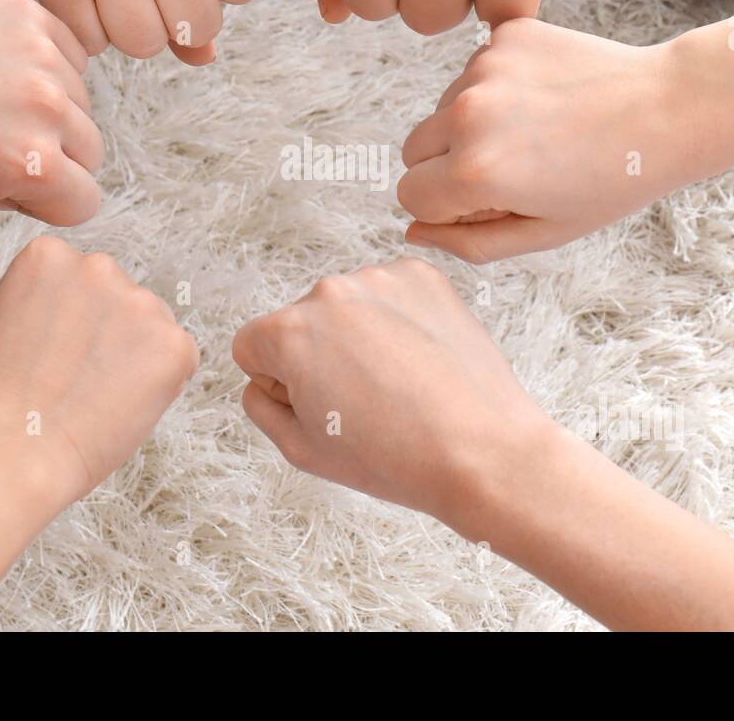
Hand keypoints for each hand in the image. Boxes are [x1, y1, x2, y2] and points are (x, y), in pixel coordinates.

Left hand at [0, 0, 104, 225]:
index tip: (25, 185)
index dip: (55, 200)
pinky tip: (1, 68)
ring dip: (53, 107)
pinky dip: (49, 65)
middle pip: (92, 150)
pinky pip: (72, 54)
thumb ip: (25, 194)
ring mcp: (42, 58)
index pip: (86, 200)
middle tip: (2, 140)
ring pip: (84, 101)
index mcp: (30, 164)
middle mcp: (46, 110)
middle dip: (57, 153)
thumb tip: (63, 185)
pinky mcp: (31, 17)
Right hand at [0, 236, 198, 509]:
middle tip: (77, 379)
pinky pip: (177, 358)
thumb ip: (33, 296)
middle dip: (107, 332)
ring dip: (135, 356)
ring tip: (96, 397)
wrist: (13, 456)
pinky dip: (160, 384)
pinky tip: (122, 406)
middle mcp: (99, 267)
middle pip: (118, 297)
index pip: (77, 280)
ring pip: (150, 326)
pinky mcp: (175, 344)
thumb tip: (59, 297)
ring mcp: (141, 303)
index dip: (68, 323)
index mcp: (50, 256)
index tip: (51, 353)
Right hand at [233, 258, 544, 526]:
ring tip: (398, 383)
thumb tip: (263, 380)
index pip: (252, 346)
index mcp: (290, 333)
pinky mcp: (423, 276)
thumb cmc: (395, 457)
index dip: (278, 384)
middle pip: (300, 322)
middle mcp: (329, 292)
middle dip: (319, 355)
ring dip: (360, 335)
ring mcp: (380, 278)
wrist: (482, 450)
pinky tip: (419, 360)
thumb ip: (261, 406)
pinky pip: (389, 294)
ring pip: (347, 306)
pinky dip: (398, 320)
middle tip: (363, 402)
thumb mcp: (301, 451)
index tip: (319, 406)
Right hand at [399, 18, 718, 261]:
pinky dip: (497, 87)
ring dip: (471, 124)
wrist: (668, 109)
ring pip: (441, 108)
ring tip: (536, 130)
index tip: (490, 201)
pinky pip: (473, 72)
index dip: (446, 207)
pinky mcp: (504, 35)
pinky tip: (543, 98)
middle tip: (513, 168)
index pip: (409, 196)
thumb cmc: (611, 181)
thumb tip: (413, 230)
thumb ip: (469, 243)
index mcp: (475, 172)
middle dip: (447, 165)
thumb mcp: (543, 233)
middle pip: (414, 151)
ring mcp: (484, 68)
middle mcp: (468, 114)